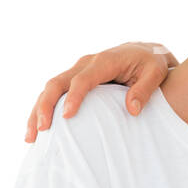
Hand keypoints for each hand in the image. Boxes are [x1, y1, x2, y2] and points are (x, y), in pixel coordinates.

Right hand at [25, 42, 176, 141]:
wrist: (146, 50)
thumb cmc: (152, 63)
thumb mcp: (156, 73)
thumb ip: (144, 90)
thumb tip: (132, 110)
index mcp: (104, 61)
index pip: (83, 79)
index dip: (74, 97)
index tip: (66, 116)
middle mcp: (86, 63)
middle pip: (58, 82)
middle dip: (46, 105)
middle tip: (42, 129)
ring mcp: (78, 70)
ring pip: (51, 88)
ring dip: (38, 110)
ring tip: (31, 136)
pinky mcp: (75, 78)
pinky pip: (56, 92)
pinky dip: (44, 108)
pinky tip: (38, 128)